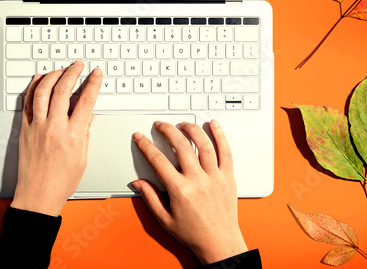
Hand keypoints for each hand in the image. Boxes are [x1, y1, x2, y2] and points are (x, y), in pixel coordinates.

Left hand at [11, 61, 101, 216]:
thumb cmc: (60, 182)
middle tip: (78, 65)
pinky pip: (27, 103)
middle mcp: (54, 128)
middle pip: (63, 90)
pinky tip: (38, 80)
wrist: (37, 196)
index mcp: (73, 135)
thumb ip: (86, 133)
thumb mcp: (82, 158)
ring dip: (52, 76)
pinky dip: (33, 88)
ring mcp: (37, 127)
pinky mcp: (24, 130)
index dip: (93, 84)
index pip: (85, 101)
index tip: (96, 74)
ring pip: (43, 92)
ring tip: (60, 70)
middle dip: (72, 72)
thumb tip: (88, 114)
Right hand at [132, 120, 247, 263]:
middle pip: (181, 146)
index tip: (140, 138)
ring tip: (182, 124)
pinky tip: (213, 124)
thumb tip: (138, 182)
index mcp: (180, 190)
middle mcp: (198, 181)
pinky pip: (226, 151)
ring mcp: (215, 177)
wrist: (219, 242)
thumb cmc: (193, 233)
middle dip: (167, 130)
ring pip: (203, 144)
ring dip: (191, 129)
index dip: (146, 146)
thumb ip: (150, 197)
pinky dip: (220, 135)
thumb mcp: (164, 219)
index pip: (158, 160)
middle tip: (160, 125)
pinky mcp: (228, 177)